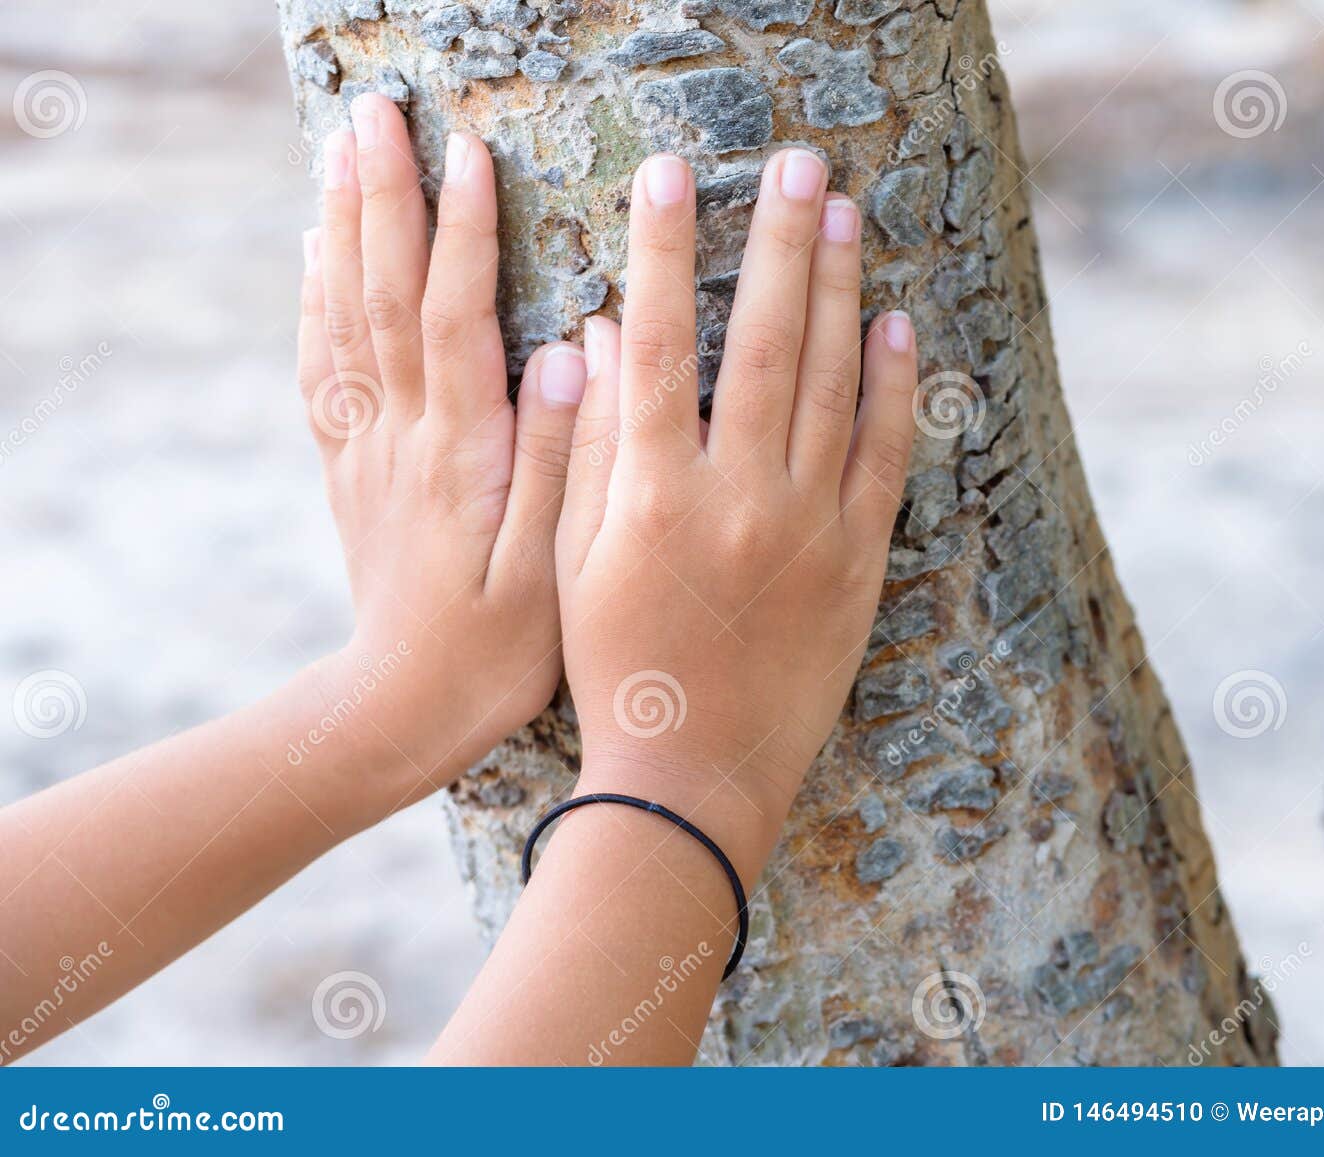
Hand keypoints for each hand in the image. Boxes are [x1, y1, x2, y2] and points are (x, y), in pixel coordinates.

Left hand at [298, 93, 586, 787]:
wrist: (399, 711)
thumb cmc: (497, 653)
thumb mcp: (550, 575)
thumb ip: (562, 467)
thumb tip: (568, 360)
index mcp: (460, 458)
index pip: (456, 322)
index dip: (464, 237)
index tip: (473, 157)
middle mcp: (402, 439)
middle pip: (383, 298)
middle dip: (383, 199)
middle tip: (379, 115)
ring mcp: (366, 450)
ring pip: (345, 319)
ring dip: (344, 228)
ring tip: (343, 150)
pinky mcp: (350, 469)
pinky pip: (321, 367)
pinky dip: (314, 299)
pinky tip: (314, 251)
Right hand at [556, 149, 917, 872]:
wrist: (692, 774)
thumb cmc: (615, 667)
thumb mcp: (575, 561)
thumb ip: (590, 446)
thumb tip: (599, 336)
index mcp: (652, 494)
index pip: (655, 343)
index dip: (660, 251)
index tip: (668, 174)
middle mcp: (737, 499)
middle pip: (763, 343)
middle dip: (778, 243)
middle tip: (795, 165)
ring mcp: (807, 529)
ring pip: (833, 386)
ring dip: (840, 292)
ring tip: (846, 214)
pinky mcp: (858, 563)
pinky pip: (884, 458)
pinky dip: (893, 388)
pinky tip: (896, 325)